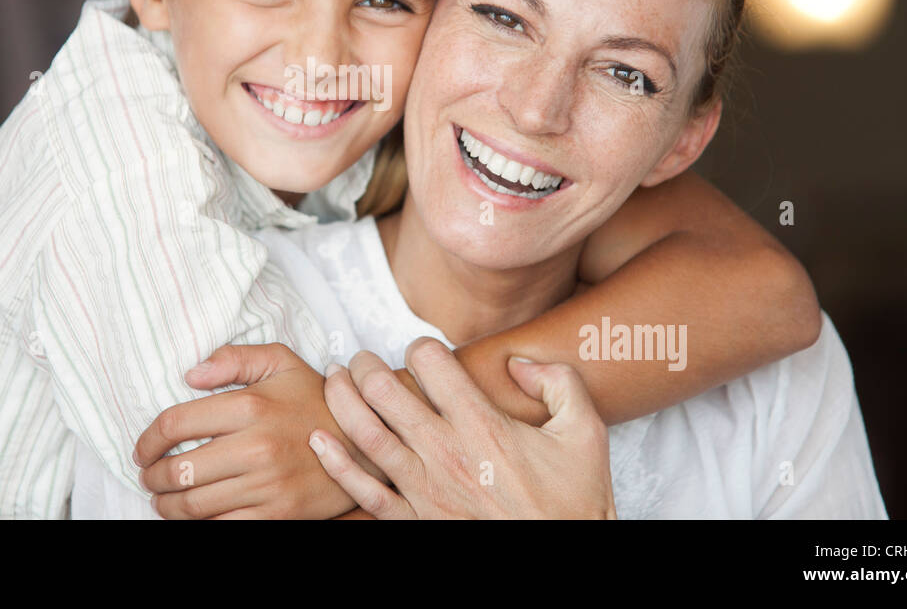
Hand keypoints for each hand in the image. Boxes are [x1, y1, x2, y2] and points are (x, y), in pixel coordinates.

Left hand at [134, 343, 377, 518]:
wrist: (366, 442)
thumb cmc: (316, 400)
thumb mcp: (281, 362)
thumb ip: (234, 358)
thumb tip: (190, 374)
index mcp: (251, 406)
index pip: (176, 424)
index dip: (148, 439)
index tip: (142, 448)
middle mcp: (256, 447)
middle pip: (179, 470)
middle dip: (152, 476)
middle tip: (148, 475)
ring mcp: (268, 485)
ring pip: (195, 504)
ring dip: (167, 504)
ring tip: (162, 498)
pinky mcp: (278, 515)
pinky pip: (223, 526)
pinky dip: (197, 524)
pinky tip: (191, 514)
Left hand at [309, 338, 616, 518]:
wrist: (564, 561)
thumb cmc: (575, 504)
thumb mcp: (586, 433)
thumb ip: (560, 382)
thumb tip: (520, 361)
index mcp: (484, 426)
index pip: (433, 363)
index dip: (422, 346)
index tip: (422, 350)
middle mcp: (447, 453)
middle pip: (385, 391)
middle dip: (366, 364)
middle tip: (361, 356)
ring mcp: (426, 490)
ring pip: (365, 433)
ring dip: (341, 399)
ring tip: (334, 378)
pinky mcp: (414, 521)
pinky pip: (363, 491)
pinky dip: (335, 464)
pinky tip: (319, 441)